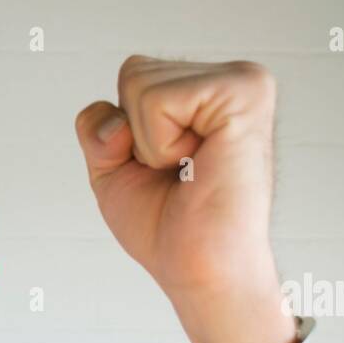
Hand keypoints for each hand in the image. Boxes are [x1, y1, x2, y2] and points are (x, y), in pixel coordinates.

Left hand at [75, 55, 314, 342]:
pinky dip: (159, 144)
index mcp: (208, 91)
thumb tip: (114, 119)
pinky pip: (157, 98)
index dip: (126, 133)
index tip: (166, 171)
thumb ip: (98, 127)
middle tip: (179, 175)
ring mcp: (244, 82)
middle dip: (135, 136)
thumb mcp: (113, 170)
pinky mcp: (245, 94)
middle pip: (133, 71)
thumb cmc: (168, 228)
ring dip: (149, 144)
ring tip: (191, 172)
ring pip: (140, 83)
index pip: (132, 75)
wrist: (199, 271)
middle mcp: (232, 79)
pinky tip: (197, 166)